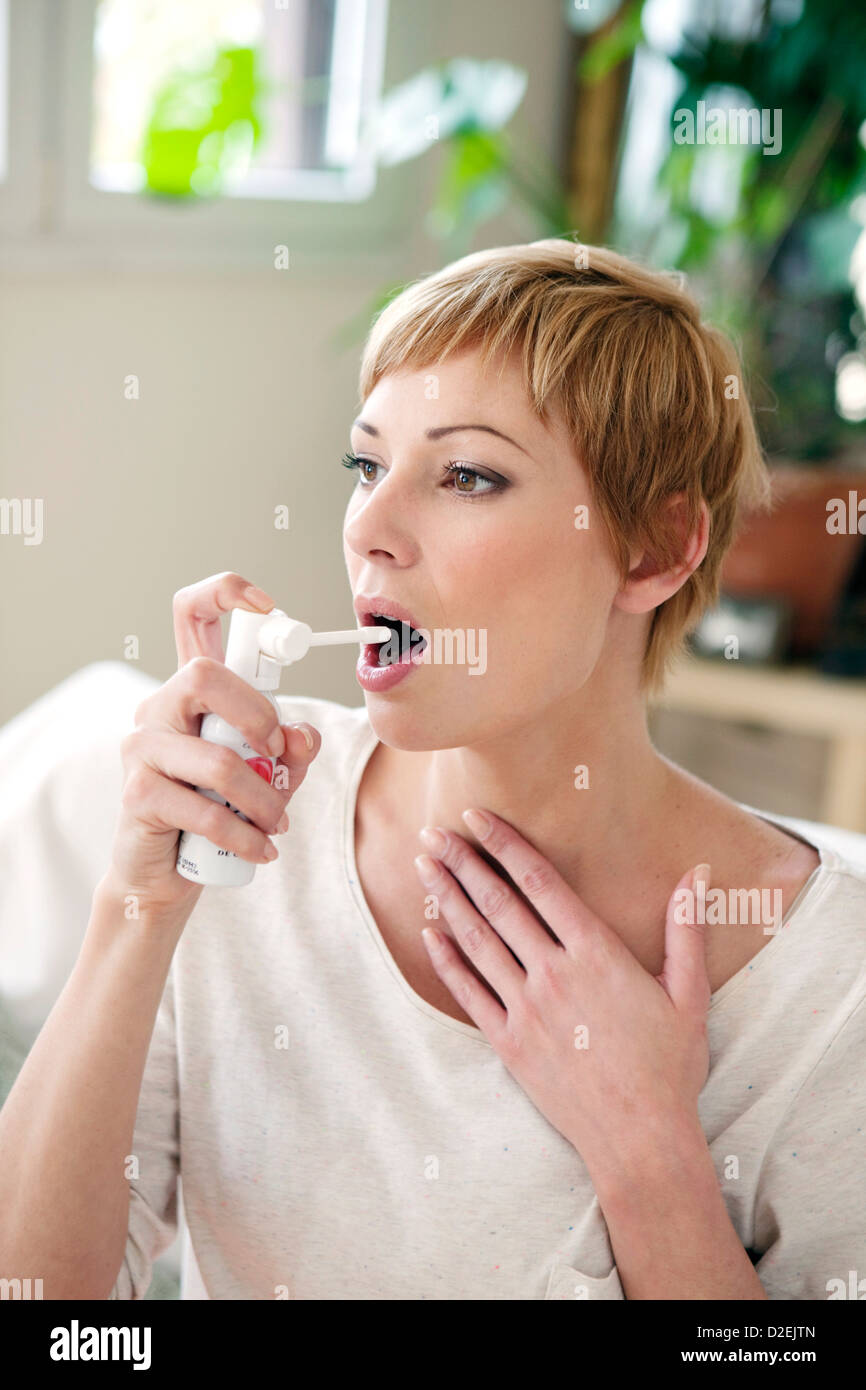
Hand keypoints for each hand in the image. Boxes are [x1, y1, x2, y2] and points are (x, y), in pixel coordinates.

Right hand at [107, 572, 320, 916]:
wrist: (164, 871)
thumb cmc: (215, 811)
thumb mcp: (267, 776)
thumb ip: (288, 750)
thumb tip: (302, 735)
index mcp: (191, 690)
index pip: (192, 614)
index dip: (226, 593)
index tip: (270, 606)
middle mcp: (160, 706)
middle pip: (203, 675)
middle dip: (258, 715)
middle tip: (278, 750)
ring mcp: (141, 747)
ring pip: (217, 760)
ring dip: (263, 798)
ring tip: (277, 823)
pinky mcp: (138, 793)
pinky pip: (205, 810)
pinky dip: (244, 835)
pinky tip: (261, 849)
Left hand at [413, 809, 710, 1172]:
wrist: (641, 1140)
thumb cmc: (670, 1067)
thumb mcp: (689, 994)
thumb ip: (686, 929)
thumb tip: (698, 873)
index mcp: (597, 953)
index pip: (541, 882)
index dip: (505, 845)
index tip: (478, 817)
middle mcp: (555, 973)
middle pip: (499, 903)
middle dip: (464, 862)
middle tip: (434, 832)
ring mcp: (527, 1009)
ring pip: (477, 941)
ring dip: (447, 899)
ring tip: (424, 867)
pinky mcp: (509, 1043)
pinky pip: (468, 993)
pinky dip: (446, 960)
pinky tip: (429, 934)